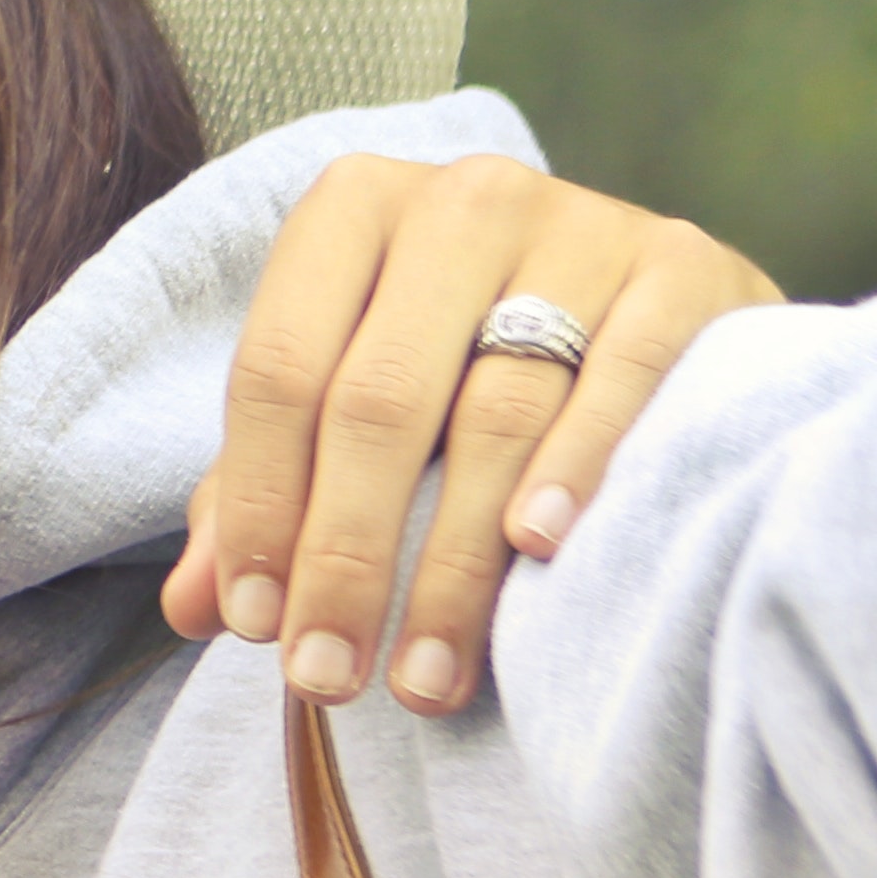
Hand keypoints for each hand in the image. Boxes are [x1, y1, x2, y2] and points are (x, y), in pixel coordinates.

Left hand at [163, 152, 781, 707]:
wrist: (650, 298)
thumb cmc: (461, 360)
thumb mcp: (347, 404)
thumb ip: (263, 492)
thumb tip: (190, 605)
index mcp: (351, 211)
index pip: (277, 372)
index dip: (259, 507)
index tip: (254, 627)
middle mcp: (462, 201)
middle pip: (377, 401)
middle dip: (346, 557)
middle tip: (329, 675)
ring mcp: (583, 225)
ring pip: (496, 411)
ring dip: (453, 563)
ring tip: (424, 673)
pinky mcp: (686, 267)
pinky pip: (621, 379)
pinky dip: (575, 468)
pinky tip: (536, 551)